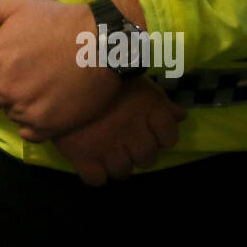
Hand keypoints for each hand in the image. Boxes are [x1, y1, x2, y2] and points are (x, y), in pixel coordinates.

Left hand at [0, 0, 120, 137]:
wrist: (102, 43)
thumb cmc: (58, 21)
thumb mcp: (18, 7)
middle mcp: (4, 88)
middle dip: (3, 85)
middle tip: (28, 69)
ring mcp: (25, 110)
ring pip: (10, 113)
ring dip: (20, 103)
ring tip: (43, 83)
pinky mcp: (47, 126)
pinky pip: (27, 131)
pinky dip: (35, 121)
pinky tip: (50, 102)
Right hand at [48, 78, 186, 186]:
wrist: (63, 68)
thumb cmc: (105, 73)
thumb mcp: (137, 81)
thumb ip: (161, 101)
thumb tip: (182, 116)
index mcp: (149, 109)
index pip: (169, 138)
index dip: (162, 137)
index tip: (151, 132)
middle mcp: (132, 130)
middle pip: (147, 158)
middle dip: (140, 153)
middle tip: (128, 143)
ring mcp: (107, 145)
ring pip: (123, 171)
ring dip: (119, 165)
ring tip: (110, 153)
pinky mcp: (82, 154)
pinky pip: (96, 179)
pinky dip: (96, 174)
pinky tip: (93, 163)